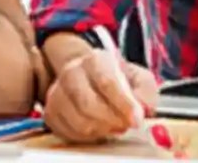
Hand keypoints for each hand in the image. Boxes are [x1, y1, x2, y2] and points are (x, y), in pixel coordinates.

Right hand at [44, 50, 158, 142]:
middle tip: (127, 126)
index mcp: (95, 60)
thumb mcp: (139, 77)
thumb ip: (145, 91)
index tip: (137, 119)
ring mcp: (57, 93)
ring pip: (79, 123)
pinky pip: (70, 133)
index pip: (107, 83)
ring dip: (103, 130)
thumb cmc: (116, 77)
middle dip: (113, 121)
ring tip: (115, 126)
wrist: (89, 75)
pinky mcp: (51, 113)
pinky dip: (89, 136)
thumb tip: (144, 110)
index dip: (124, 105)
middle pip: (89, 105)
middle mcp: (72, 73)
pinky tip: (100, 128)